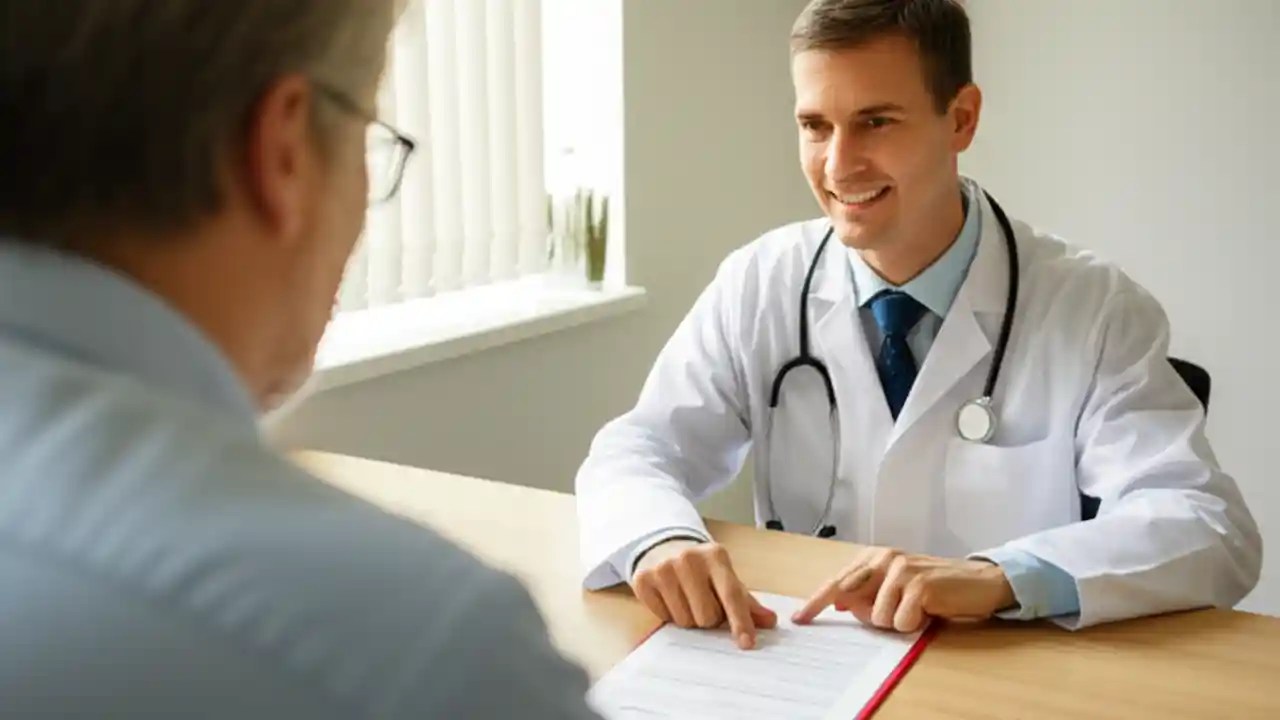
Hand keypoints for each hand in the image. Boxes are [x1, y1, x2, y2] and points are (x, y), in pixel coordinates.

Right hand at [631, 539, 778, 648]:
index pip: (731, 595)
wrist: (662, 545)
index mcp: (715, 556)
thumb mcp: (723, 575)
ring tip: (686, 598)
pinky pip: (664, 618)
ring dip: (689, 618)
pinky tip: (670, 597)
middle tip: (703, 602)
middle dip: (709, 618)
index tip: (747, 642)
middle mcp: (688, 559)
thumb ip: (745, 600)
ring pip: (685, 621)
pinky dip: (670, 615)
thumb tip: (769, 621)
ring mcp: (664, 569)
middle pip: (707, 616)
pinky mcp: (644, 580)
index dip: (740, 621)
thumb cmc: (699, 566)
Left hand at [792, 546, 1014, 632]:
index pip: (837, 581)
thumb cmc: (934, 588)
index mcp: (874, 557)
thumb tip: (841, 605)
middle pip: (847, 592)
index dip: (816, 600)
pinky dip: (914, 625)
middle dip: (859, 615)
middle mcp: (884, 558)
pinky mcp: (919, 584)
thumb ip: (868, 593)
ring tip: (917, 610)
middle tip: (890, 617)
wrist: (978, 581)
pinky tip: (928, 612)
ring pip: (876, 616)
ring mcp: (901, 569)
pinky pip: (900, 621)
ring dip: (896, 622)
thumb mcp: (896, 588)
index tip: (799, 617)